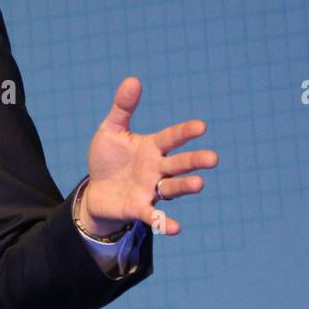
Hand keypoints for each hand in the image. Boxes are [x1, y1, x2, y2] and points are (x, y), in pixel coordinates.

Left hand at [81, 77, 218, 235]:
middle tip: (212, 159)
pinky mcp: (139, 208)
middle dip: (194, 161)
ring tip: (199, 184)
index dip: (185, 132)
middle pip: (179, 164)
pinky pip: (154, 216)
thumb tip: (133, 79)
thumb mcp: (111, 131)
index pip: (172, 138)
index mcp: (152, 147)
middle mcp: (157, 169)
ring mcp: (150, 190)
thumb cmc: (108, 158)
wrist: (95, 190)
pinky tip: (176, 228)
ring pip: (172, 188)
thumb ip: (123, 108)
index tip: (201, 126)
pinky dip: (165, 222)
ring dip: (185, 186)